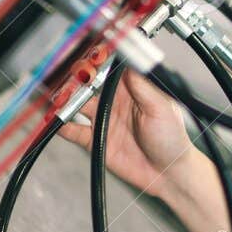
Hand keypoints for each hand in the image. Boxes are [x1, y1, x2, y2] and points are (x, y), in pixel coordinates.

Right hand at [57, 69, 201, 200]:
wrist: (169, 173)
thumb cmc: (172, 140)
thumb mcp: (162, 109)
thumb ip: (142, 88)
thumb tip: (128, 65)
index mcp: (132, 91)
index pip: (110, 70)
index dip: (99, 61)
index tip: (91, 57)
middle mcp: (115, 103)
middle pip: (88, 84)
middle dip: (78, 79)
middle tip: (74, 79)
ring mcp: (103, 121)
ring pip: (77, 105)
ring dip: (66, 100)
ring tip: (61, 99)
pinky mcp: (96, 140)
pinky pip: (73, 131)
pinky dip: (63, 126)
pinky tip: (59, 122)